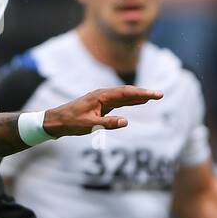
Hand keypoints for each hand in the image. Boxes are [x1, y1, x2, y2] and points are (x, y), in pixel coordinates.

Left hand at [42, 86, 161, 136]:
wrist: (56, 121)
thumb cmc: (71, 123)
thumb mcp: (89, 125)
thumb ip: (108, 123)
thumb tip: (126, 121)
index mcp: (101, 96)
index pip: (125, 93)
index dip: (142, 94)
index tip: (155, 95)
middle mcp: (103, 95)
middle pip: (127, 92)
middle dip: (144, 93)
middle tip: (160, 95)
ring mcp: (102, 99)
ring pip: (124, 96)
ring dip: (138, 96)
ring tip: (154, 97)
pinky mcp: (101, 105)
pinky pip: (119, 101)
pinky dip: (130, 100)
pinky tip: (139, 101)